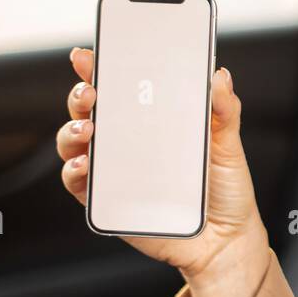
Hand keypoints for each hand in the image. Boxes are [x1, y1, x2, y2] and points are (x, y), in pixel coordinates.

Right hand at [57, 47, 268, 296]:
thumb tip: (220, 76)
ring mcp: (114, 171)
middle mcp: (126, 141)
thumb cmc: (224, 189)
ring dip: (70, 133)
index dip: (97, 69)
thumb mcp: (228, 144)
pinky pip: (78, 184)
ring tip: (87, 130)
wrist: (224, 239)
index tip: (87, 57)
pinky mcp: (108, 201)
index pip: (117, 87)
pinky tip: (85, 166)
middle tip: (90, 94)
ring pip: (73, 144)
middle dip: (80, 96)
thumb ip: (224, 110)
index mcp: (151, 120)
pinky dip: (74, 172)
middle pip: (88, 111)